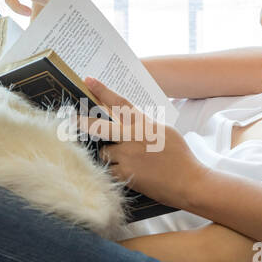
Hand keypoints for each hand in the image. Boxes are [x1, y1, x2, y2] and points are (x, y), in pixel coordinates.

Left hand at [77, 77, 208, 209]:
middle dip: (83, 122)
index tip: (88, 80)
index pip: (120, 103)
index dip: (102, 90)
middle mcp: (133, 136)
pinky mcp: (125, 173)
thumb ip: (145, 125)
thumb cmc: (180, 157)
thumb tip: (128, 122)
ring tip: (126, 163)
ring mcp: (128, 154)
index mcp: (144, 123)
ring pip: (104, 152)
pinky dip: (114, 173)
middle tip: (72, 119)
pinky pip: (109, 170)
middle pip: (99, 125)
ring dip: (109, 157)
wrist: (189, 181)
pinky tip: (129, 175)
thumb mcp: (165, 132)